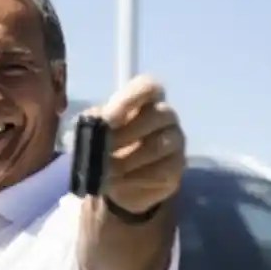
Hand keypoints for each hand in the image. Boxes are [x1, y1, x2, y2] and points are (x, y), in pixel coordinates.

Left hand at [96, 75, 185, 214]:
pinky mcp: (177, 167)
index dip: (129, 100)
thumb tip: (93, 124)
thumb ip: (93, 123)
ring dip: (127, 160)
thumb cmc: (106, 146)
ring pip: (158, 145)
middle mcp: (166, 115)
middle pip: (158, 114)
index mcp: (144, 99)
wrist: (118, 181)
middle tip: (101, 150)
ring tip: (105, 171)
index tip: (107, 119)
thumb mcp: (92, 131)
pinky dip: (134, 178)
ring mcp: (176, 140)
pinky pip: (161, 171)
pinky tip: (117, 182)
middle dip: (125, 134)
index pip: (148, 87)